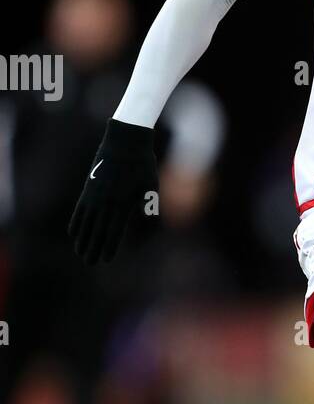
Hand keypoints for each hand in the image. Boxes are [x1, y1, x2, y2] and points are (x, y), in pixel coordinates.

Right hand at [69, 118, 158, 263]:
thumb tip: (150, 216)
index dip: (109, 246)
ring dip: (82, 239)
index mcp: (123, 202)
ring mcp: (95, 194)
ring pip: (86, 222)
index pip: (114, 230)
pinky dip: (76, 222)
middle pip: (98, 230)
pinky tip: (72, 234)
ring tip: (79, 253)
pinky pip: (80, 209)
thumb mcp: (151, 183)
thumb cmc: (143, 163)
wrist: (125, 141)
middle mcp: (106, 201)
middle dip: (93, 247)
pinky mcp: (88, 187)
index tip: (105, 259)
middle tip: (89, 262)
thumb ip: (148, 201)